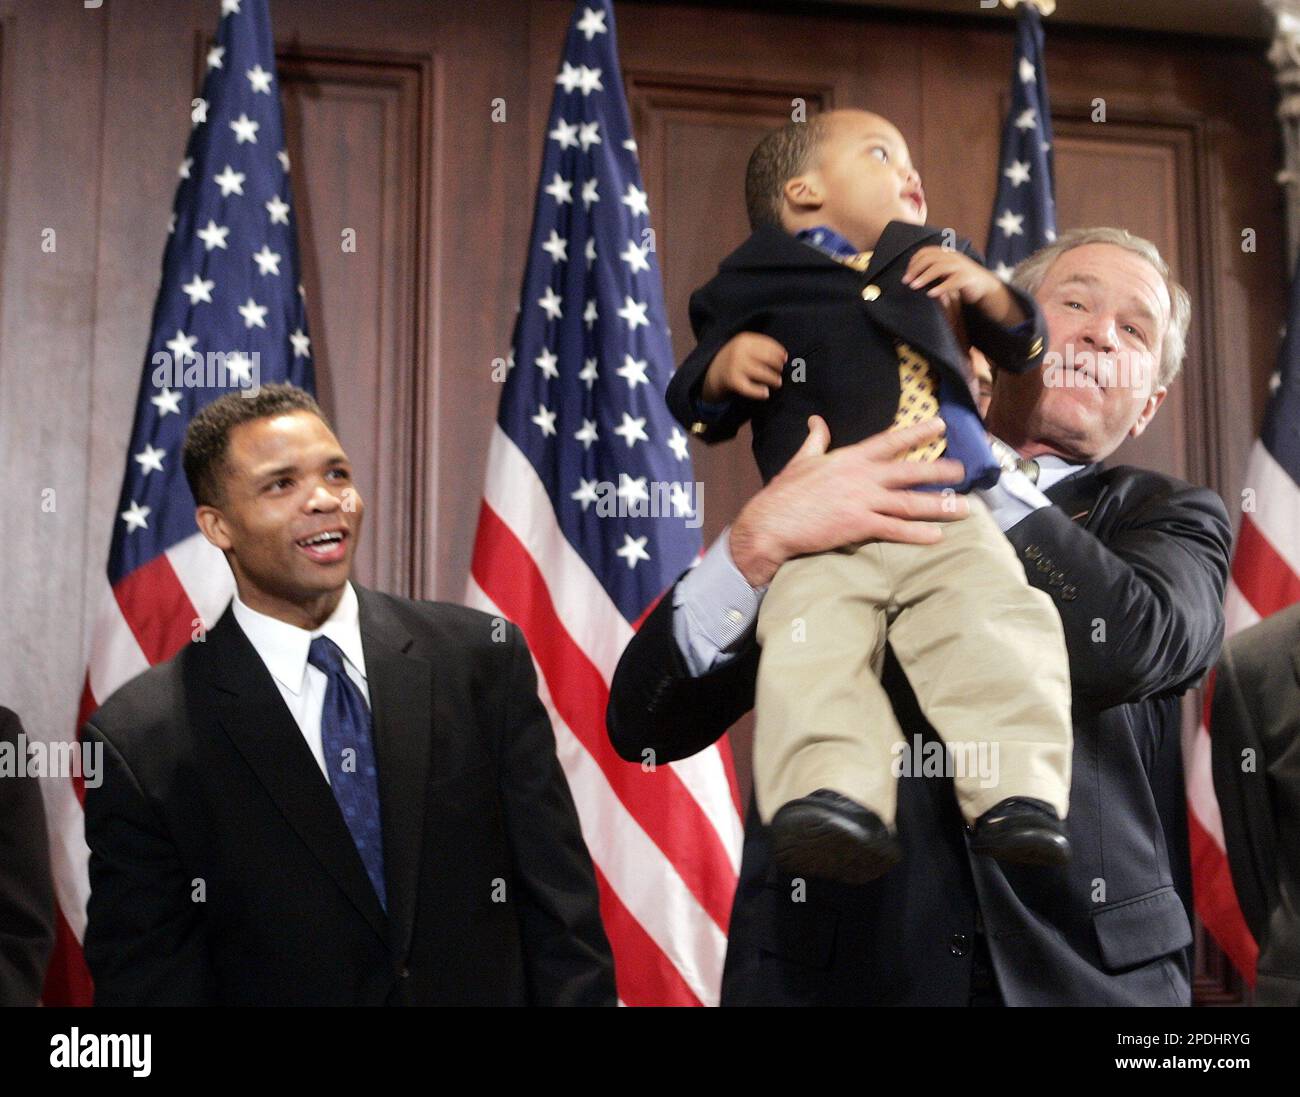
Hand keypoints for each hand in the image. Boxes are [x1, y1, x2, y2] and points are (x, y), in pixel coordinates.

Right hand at [700, 331, 786, 402]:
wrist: (710, 373)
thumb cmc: (733, 360)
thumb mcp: (742, 347)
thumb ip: (759, 348)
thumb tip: (784, 356)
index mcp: (744, 339)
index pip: (769, 345)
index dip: (780, 352)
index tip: (785, 359)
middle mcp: (739, 351)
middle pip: (768, 358)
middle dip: (778, 366)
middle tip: (780, 372)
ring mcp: (735, 366)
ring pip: (762, 373)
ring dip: (774, 379)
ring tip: (777, 382)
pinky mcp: (732, 381)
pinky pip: (750, 388)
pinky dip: (759, 392)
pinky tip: (765, 393)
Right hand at [729, 415, 968, 587]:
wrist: (772, 523)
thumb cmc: (784, 493)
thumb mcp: (801, 460)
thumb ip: (815, 441)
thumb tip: (817, 422)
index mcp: (849, 458)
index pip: (890, 441)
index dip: (917, 432)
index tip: (940, 426)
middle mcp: (861, 476)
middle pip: (909, 471)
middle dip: (939, 471)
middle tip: (964, 471)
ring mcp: (862, 501)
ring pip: (909, 502)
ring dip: (939, 505)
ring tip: (963, 508)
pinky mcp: (859, 525)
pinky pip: (895, 529)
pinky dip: (917, 534)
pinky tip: (937, 537)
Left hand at [903, 246, 1024, 326]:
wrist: (983, 286)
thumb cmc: (959, 280)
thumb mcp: (944, 272)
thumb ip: (931, 270)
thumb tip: (910, 276)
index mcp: (946, 253)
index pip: (925, 252)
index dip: (913, 262)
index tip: (906, 275)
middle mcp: (952, 257)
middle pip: (930, 258)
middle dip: (915, 269)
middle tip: (906, 281)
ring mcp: (960, 266)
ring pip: (939, 267)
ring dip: (924, 277)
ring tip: (914, 286)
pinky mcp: (967, 278)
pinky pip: (952, 281)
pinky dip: (940, 287)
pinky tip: (930, 294)